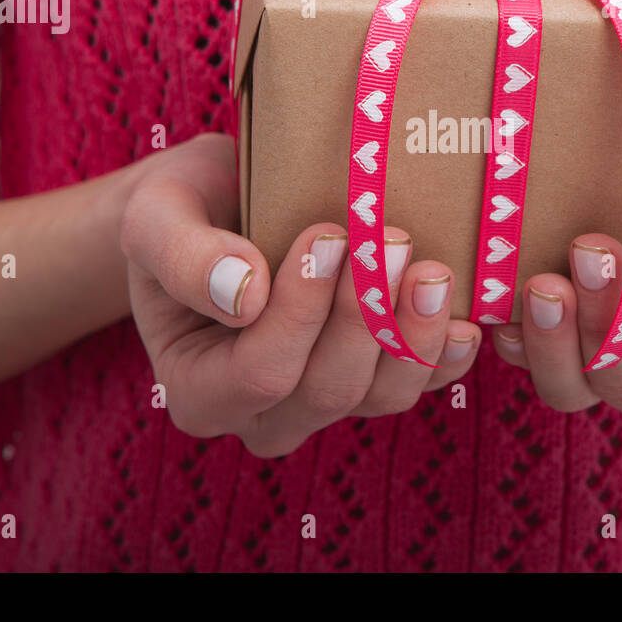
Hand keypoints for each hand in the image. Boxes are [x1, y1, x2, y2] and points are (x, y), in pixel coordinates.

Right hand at [120, 133, 481, 456]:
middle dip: (365, 317)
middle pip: (328, 390)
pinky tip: (465, 318)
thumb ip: (183, 254)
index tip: (329, 236)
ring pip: (380, 396)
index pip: (260, 372)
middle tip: (393, 241)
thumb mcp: (156, 215)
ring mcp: (322, 403)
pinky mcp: (370, 380)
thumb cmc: (183, 210)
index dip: (301, 311)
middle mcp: (262, 414)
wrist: (219, 207)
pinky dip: (444, 356)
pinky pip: (416, 386)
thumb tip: (244, 293)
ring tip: (432, 270)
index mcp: (198, 389)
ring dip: (412, 335)